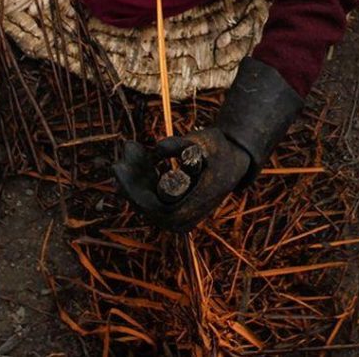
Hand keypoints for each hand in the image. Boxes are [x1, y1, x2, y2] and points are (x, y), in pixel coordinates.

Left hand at [111, 57, 304, 233]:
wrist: (235, 158)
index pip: (156, 210)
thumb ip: (182, 144)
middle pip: (146, 206)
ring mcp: (178, 215)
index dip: (135, 192)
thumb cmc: (222, 149)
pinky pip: (150, 195)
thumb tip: (157, 149)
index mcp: (196, 207)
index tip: (122, 168)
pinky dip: (142, 175)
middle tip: (124, 153)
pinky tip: (137, 152)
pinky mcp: (172, 207)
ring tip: (132, 147)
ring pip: (146, 200)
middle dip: (131, 180)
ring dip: (135, 175)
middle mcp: (186, 218)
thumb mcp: (206, 140)